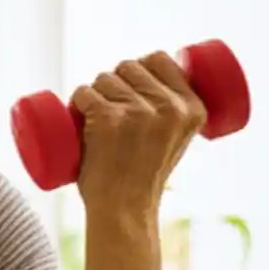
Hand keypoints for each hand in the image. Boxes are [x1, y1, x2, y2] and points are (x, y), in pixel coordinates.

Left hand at [70, 51, 206, 214]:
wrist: (124, 211)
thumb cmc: (143, 180)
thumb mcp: (174, 142)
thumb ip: (171, 116)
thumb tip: (152, 83)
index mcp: (192, 109)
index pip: (160, 58)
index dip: (139, 64)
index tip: (129, 82)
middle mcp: (170, 107)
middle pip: (129, 67)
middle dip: (113, 80)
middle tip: (108, 109)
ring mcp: (139, 112)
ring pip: (103, 79)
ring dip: (93, 92)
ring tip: (94, 120)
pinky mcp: (109, 118)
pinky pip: (84, 93)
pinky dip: (76, 101)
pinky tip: (77, 114)